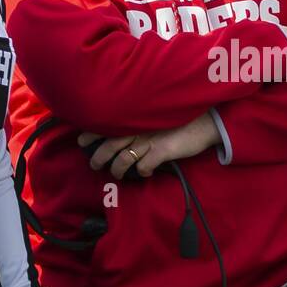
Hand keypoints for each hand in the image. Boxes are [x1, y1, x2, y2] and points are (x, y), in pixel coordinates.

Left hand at [78, 112, 221, 179]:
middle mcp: (138, 128)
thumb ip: (140, 120)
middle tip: (94, 164)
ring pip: (123, 159)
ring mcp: (149, 140)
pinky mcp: (162, 152)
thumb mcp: (156, 114)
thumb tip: (124, 130)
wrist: (205, 121)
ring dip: (116, 169)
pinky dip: (142, 172)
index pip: (106, 124)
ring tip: (116, 173)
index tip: (81, 140)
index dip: (91, 133)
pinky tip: (145, 172)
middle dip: (98, 157)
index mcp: (135, 117)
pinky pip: (144, 167)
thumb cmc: (180, 116)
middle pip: (109, 145)